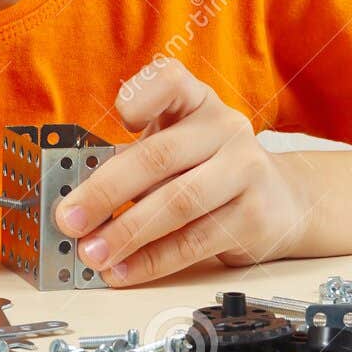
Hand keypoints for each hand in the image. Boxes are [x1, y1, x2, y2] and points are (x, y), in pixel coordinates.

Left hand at [54, 60, 304, 285]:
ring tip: (92, 253)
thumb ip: (131, 162)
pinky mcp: (254, 216)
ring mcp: (245, 170)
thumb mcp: (175, 149)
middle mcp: (225, 128)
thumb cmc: (208, 170)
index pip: (169, 80)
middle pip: (159, 156)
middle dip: (106, 191)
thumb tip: (75, 200)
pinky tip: (123, 271)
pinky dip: (152, 261)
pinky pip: (194, 242)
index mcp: (197, 102)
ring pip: (178, 203)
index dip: (140, 96)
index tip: (117, 120)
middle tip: (68, 220)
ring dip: (126, 233)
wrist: (283, 201)